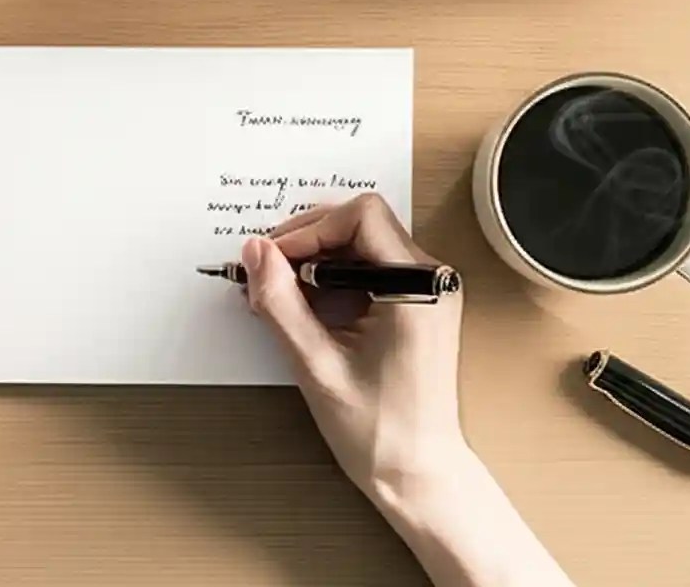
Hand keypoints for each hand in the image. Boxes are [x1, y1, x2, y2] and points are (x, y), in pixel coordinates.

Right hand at [242, 194, 574, 586]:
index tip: (272, 258)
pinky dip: (333, 279)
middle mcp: (433, 280)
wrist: (417, 473)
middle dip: (307, 242)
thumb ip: (282, 304)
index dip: (309, 230)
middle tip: (266, 272)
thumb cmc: (380, 431)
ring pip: (363, 245)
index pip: (361, 216)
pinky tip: (304, 307)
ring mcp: (429, 292)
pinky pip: (371, 270)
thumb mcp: (317, 366)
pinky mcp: (418, 306)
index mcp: (418, 288)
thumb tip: (256, 253)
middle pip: (362, 224)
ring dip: (316, 261)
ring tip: (279, 293)